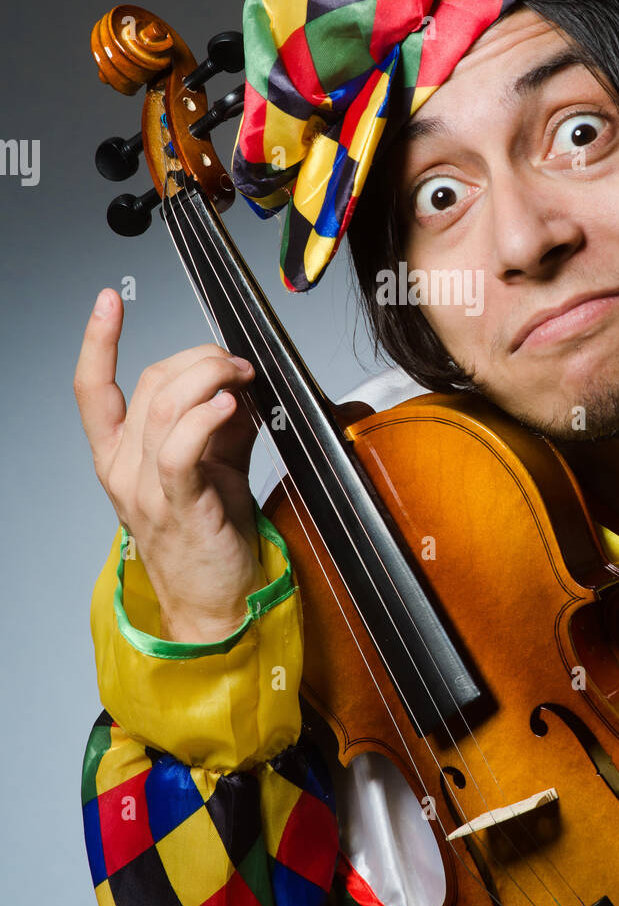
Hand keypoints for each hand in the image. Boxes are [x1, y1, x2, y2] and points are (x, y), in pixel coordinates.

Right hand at [74, 288, 262, 641]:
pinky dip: (206, 417)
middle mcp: (123, 470)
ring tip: (241, 380)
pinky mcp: (179, 507)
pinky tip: (229, 407)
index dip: (98, 342)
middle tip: (238, 365)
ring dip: (211, 378)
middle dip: (200, 358)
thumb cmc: (211, 534)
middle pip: (151, 383)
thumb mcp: (210, 461)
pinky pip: (180, 449)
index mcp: (119, 457)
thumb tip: (236, 380)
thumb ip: (216, 418)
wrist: (218, 602)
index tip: (108, 303)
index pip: (91, 390)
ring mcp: (146, 490)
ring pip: (164, 406)